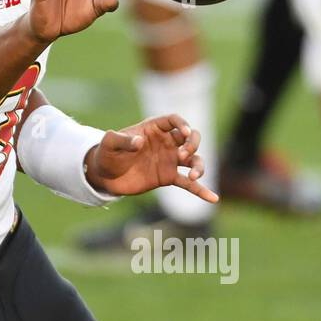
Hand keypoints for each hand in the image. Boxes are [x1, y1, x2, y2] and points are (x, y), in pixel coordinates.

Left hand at [87, 114, 218, 202]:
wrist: (106, 175)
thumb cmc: (107, 154)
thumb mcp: (109, 144)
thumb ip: (122, 140)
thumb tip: (139, 142)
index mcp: (153, 128)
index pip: (174, 120)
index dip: (182, 124)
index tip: (185, 133)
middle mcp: (166, 142)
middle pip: (190, 137)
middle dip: (192, 144)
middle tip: (183, 155)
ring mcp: (169, 160)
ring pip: (194, 159)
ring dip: (199, 166)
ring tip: (193, 176)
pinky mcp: (169, 177)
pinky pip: (189, 184)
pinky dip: (201, 190)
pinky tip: (213, 199)